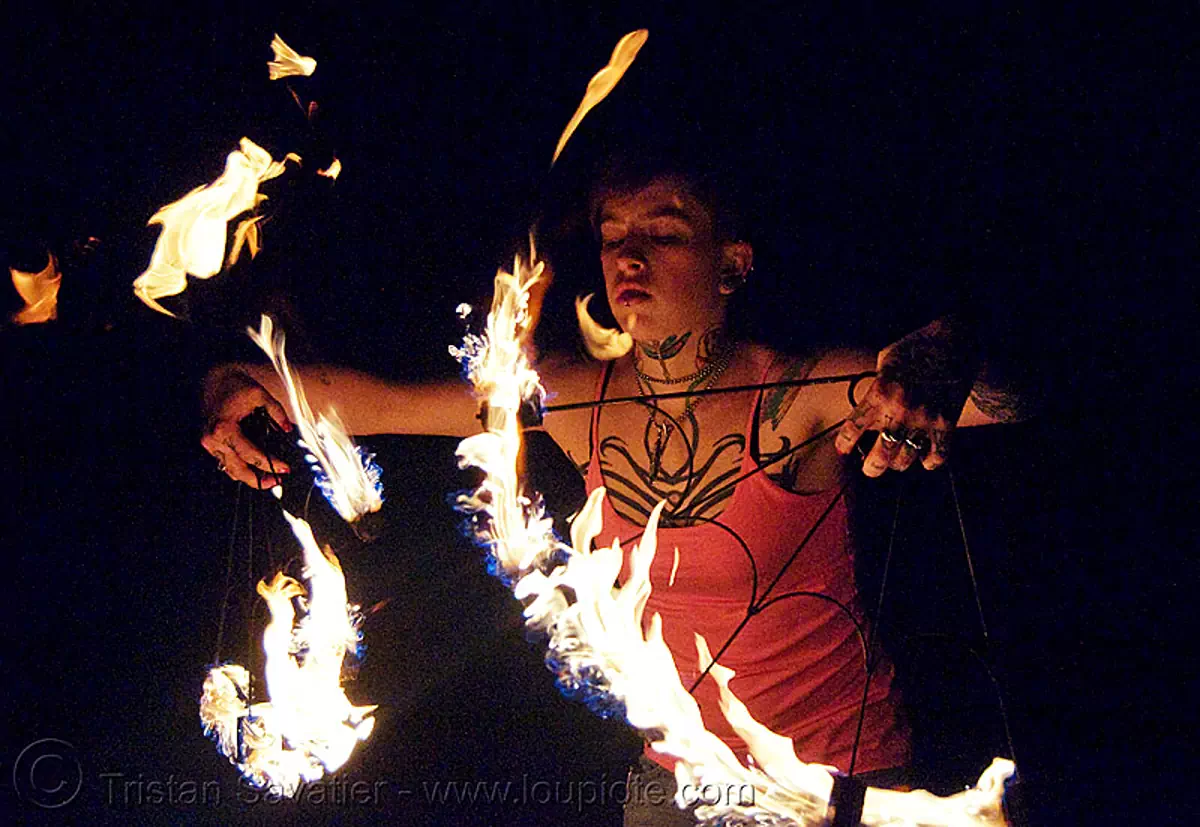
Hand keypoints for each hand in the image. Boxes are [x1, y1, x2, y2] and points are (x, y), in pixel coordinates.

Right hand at [201, 369, 292, 487]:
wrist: (212, 377)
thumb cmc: (235, 385)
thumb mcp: (260, 394)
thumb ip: (276, 412)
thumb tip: (288, 429)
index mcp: (225, 428)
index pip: (251, 455)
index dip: (270, 464)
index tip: (285, 469)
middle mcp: (213, 439)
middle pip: (237, 470)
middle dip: (258, 480)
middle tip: (277, 482)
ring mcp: (208, 443)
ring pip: (228, 469)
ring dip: (248, 477)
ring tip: (268, 481)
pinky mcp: (208, 443)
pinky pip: (223, 462)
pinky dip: (238, 469)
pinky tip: (253, 470)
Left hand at [834, 320, 976, 475]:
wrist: (955, 340)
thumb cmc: (916, 346)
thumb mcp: (885, 361)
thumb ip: (875, 387)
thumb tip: (869, 408)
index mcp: (880, 392)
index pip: (853, 428)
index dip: (844, 444)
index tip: (842, 450)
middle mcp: (900, 410)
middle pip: (880, 455)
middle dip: (872, 467)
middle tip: (870, 468)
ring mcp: (925, 419)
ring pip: (906, 459)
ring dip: (898, 464)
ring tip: (895, 462)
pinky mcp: (947, 423)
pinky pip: (938, 455)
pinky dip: (930, 461)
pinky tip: (924, 458)